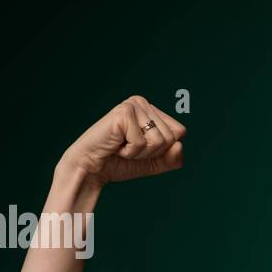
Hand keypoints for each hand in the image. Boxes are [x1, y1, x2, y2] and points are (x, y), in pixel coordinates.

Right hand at [58, 95, 185, 185]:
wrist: (92, 169)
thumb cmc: (119, 163)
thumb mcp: (153, 163)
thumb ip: (172, 158)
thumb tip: (180, 145)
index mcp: (151, 110)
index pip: (180, 132)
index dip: (164, 149)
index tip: (141, 148)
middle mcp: (142, 102)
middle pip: (171, 137)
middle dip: (151, 152)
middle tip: (128, 148)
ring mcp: (132, 105)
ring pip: (159, 140)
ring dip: (140, 152)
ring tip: (122, 147)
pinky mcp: (123, 113)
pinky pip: (142, 142)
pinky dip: (130, 152)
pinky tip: (115, 146)